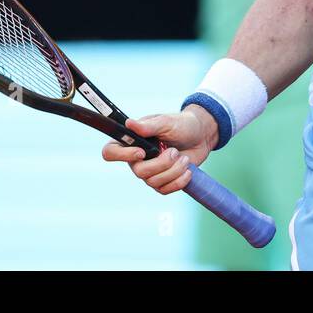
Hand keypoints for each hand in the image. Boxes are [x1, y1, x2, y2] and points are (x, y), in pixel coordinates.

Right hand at [100, 105, 217, 194]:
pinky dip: (179, 181)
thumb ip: (148, 125)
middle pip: (139, 172)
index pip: (111, 151)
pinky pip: (164, 190)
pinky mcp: (163, 181)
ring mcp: (150, 171)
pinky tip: (187, 170)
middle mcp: (137, 158)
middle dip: (162, 164)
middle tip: (175, 152)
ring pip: (154, 182)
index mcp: (133, 140)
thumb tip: (128, 123)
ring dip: (174, 171)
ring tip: (184, 159)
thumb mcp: (166, 122)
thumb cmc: (182, 124)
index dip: (122, 155)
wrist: (201, 136)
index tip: (142, 152)